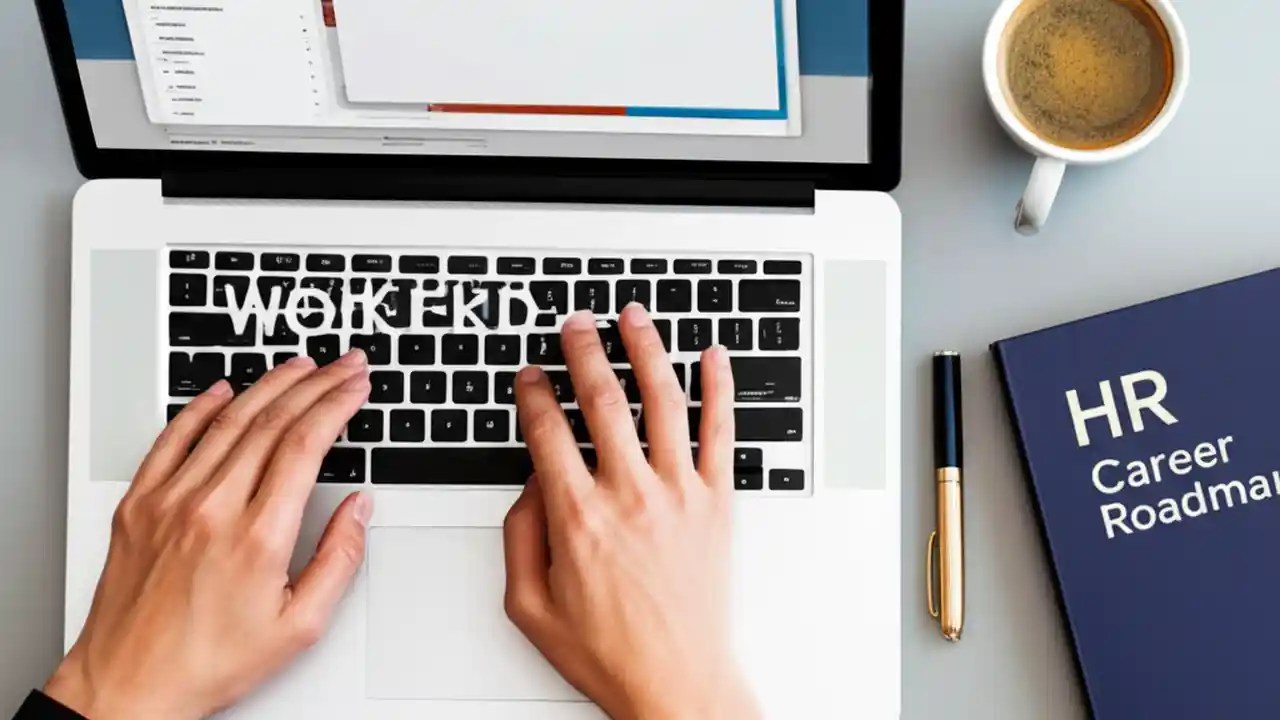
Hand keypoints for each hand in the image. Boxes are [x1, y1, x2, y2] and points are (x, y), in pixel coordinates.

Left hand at [45, 352, 373, 719]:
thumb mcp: (298, 626)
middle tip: (342, 366)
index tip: (356, 387)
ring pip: (227, 422)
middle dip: (315, 385)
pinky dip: (200, 408)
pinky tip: (221, 391)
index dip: (336, 405)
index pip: (305, 445)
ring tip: (299, 368)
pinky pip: (172, 440)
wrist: (129, 686)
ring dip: (269, 386)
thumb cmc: (207, 662)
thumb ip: (339, 560)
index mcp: (257, 537)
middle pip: (272, 422)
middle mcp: (212, 509)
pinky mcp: (138, 506)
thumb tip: (359, 510)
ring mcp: (170, 502)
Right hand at [504, 305, 759, 719]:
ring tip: (633, 318)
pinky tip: (712, 358)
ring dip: (645, 350)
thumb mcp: (528, 604)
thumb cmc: (608, 650)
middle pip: (603, 400)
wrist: (677, 681)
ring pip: (663, 401)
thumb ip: (519, 535)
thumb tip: (530, 483)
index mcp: (578, 517)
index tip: (531, 376)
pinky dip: (718, 389)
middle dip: (584, 351)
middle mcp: (630, 495)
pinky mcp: (717, 503)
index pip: (548, 431)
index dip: (534, 393)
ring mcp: (679, 494)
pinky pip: (721, 432)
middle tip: (576, 325)